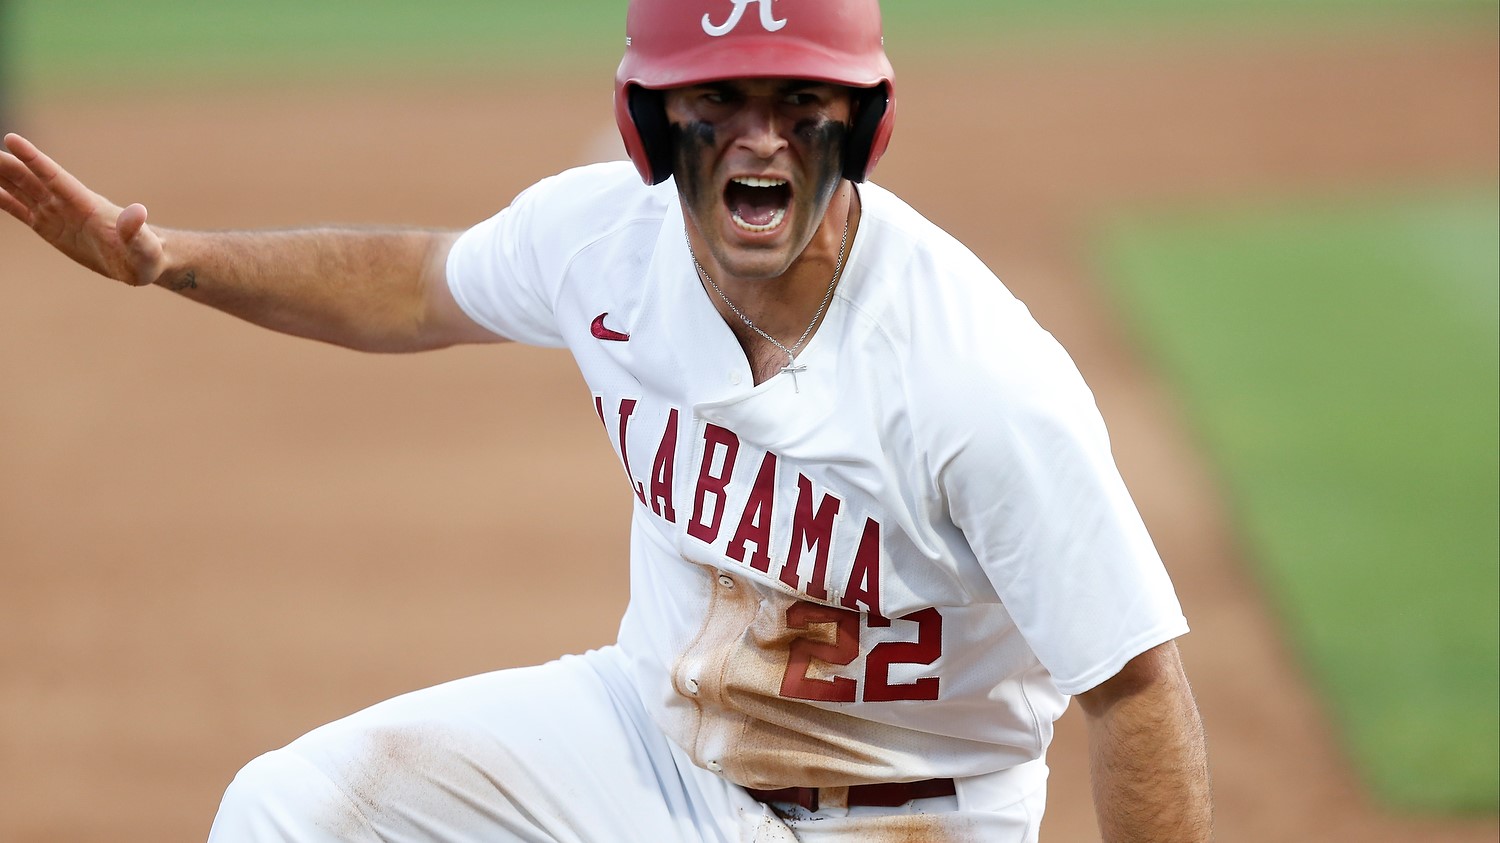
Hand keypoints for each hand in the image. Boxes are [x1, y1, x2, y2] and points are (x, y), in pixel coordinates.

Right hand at [1, 133, 166, 286]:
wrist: (141, 262)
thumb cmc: (146, 255)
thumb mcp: (143, 247)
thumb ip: (136, 230)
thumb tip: (138, 212)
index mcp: (87, 204)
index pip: (55, 177)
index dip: (34, 160)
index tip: (11, 140)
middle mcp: (68, 204)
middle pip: (31, 179)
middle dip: (7, 165)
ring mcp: (57, 214)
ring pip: (22, 190)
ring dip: (1, 177)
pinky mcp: (50, 228)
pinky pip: (21, 210)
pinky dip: (3, 200)